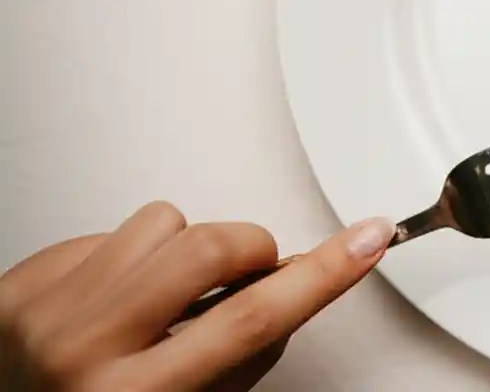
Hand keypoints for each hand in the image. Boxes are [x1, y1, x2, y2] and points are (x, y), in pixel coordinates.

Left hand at [0, 202, 393, 390]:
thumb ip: (236, 356)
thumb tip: (282, 285)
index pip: (252, 320)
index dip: (322, 273)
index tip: (365, 241)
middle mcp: (83, 348)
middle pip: (210, 249)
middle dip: (251, 248)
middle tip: (252, 271)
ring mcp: (45, 309)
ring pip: (162, 222)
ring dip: (182, 250)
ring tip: (163, 297)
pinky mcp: (20, 280)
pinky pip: (106, 231)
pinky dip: (128, 257)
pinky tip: (116, 298)